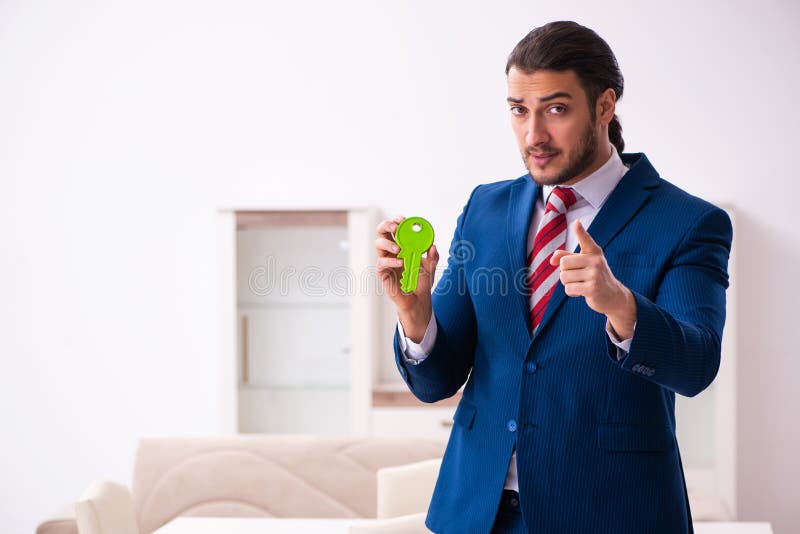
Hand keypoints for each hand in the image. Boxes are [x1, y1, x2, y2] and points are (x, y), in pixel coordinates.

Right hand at [375, 216, 439, 340]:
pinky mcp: (383, 273)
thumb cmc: (422, 281)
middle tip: (395, 227)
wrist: (418, 300)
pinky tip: (400, 262)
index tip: (403, 219)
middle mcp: (391, 251)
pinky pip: (381, 263)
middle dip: (386, 226)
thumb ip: (433, 257)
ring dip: (387, 243)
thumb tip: (433, 246)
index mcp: (401, 245)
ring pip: (378, 245)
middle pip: (382, 232)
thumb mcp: (431, 267)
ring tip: (398, 249)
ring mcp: (386, 261)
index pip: (395, 229)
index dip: (397, 221)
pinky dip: (391, 261)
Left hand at [550, 220, 636, 338]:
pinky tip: (582, 292)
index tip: (576, 222)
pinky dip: (572, 292)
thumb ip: (566, 257)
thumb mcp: (583, 264)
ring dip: (568, 284)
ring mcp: (595, 274)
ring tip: (581, 284)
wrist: (612, 296)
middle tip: (577, 276)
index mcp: (593, 252)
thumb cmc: (594, 276)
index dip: (580, 230)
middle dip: (565, 272)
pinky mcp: (592, 288)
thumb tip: (551, 259)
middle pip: (563, 263)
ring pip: (564, 277)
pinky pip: (569, 289)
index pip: (585, 239)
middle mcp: (595, 261)